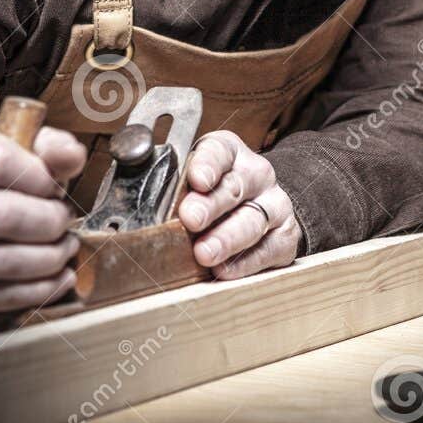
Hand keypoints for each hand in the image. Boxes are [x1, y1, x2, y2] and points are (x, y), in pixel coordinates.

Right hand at [0, 123, 86, 311]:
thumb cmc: (5, 167)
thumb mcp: (28, 144)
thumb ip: (53, 147)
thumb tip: (72, 157)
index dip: (39, 179)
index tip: (57, 186)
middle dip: (46, 224)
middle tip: (67, 221)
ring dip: (45, 261)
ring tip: (66, 248)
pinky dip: (34, 292)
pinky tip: (59, 279)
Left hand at [176, 130, 301, 279]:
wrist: (258, 205)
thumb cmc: (212, 194)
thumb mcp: (190, 179)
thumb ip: (170, 186)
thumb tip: (137, 207)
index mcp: (230, 153)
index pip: (219, 151)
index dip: (207, 164)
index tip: (196, 179)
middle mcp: (257, 175)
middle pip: (234, 188)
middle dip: (210, 205)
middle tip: (190, 219)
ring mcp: (275, 205)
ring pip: (252, 221)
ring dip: (226, 239)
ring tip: (203, 254)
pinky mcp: (284, 236)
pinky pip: (267, 250)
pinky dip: (244, 263)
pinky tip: (224, 270)